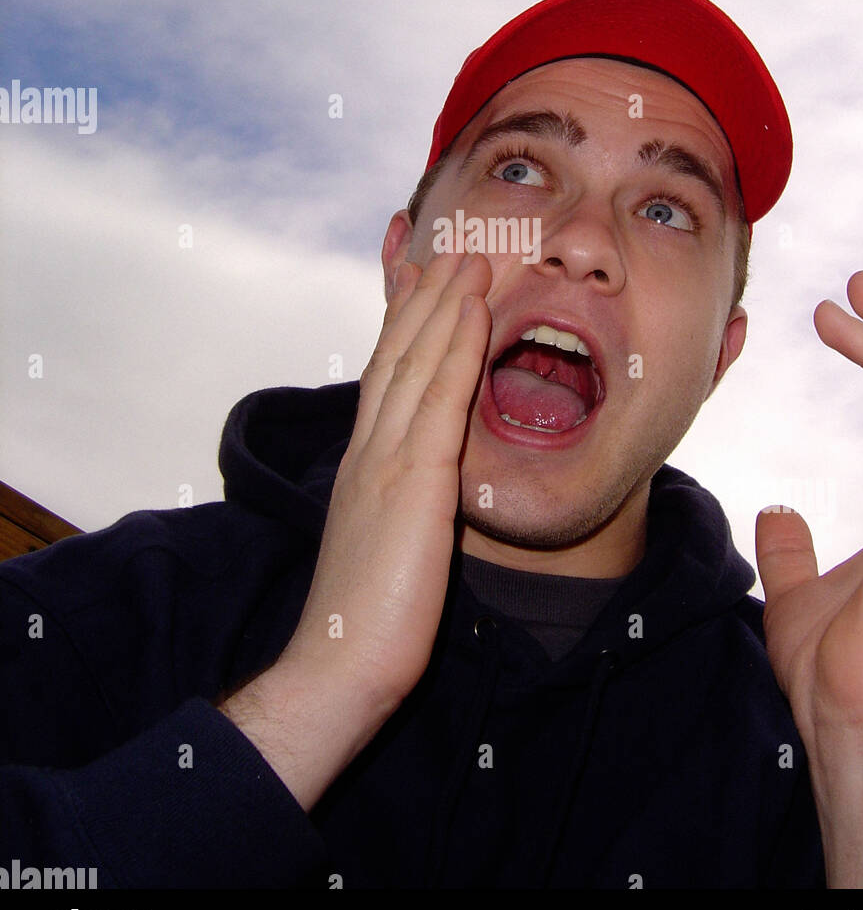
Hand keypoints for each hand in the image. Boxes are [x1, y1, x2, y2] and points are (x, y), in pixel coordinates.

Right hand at [284, 247, 491, 705]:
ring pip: (417, 360)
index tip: (413, 276)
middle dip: (423, 293)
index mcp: (364, 463)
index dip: (400, 321)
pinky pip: (441, 399)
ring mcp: (386, 459)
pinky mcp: (411, 481)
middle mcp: (369, 448)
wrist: (338, 666)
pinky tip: (477, 310)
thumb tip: (420, 487)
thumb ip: (401, 503)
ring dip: (446, 301)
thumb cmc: (366, 620)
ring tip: (469, 252)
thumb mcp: (385, 543)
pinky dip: (459, 347)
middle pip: (397, 352)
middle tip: (444, 243)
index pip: (384, 375)